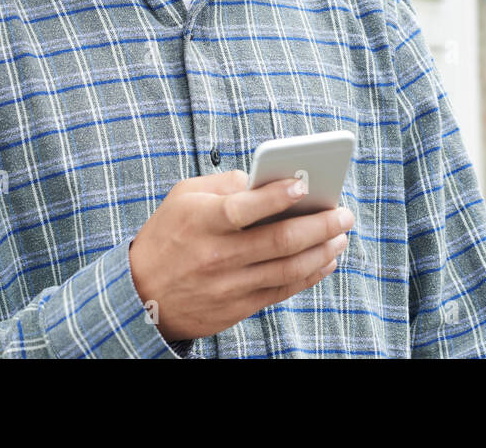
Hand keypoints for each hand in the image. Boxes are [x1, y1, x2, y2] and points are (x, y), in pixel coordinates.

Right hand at [129, 169, 355, 343]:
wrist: (141, 295)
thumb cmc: (166, 236)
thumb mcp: (183, 197)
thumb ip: (225, 184)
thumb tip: (266, 179)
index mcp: (203, 221)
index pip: (245, 207)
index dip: (277, 196)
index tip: (305, 184)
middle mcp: (219, 255)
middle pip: (280, 240)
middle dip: (320, 225)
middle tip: (344, 213)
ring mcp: (230, 284)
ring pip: (289, 268)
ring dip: (322, 251)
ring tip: (341, 235)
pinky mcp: (238, 306)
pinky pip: (282, 290)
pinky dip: (309, 276)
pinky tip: (325, 261)